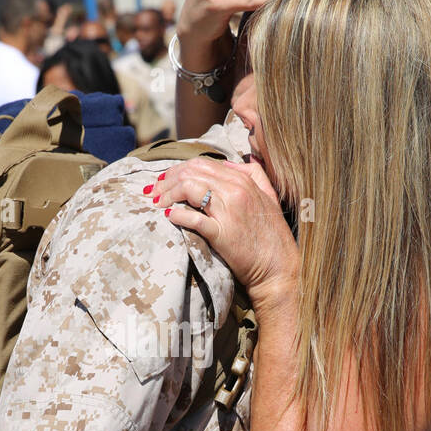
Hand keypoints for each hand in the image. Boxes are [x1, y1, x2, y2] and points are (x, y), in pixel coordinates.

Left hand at [145, 158, 297, 306]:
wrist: (278, 267)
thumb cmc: (272, 236)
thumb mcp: (269, 197)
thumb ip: (253, 174)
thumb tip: (229, 163)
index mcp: (243, 180)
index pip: (202, 165)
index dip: (178, 170)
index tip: (164, 180)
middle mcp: (235, 191)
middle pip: (191, 173)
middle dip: (167, 180)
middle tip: (153, 190)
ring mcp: (228, 212)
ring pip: (189, 189)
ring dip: (167, 194)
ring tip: (157, 203)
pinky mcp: (222, 234)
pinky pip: (194, 219)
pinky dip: (178, 216)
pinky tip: (168, 217)